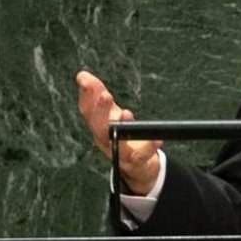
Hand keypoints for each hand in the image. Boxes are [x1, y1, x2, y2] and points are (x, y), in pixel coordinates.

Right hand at [75, 70, 161, 193]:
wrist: (137, 165)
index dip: (85, 95)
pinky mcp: (136, 162)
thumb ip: (98, 94)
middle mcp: (105, 140)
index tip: (85, 80)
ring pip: (116, 141)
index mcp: (97, 126)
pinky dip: (149, 146)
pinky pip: (142, 155)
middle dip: (100, 110)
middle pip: (98, 126)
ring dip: (120, 126)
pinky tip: (157, 138)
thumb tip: (82, 75)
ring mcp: (119, 152)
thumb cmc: (121, 134)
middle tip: (105, 95)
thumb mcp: (110, 113)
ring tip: (125, 113)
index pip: (87, 110)